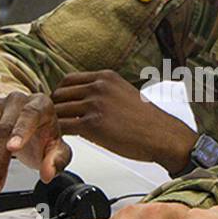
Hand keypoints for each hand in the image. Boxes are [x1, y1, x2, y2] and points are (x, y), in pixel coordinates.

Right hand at [0, 91, 71, 193]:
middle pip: (2, 128)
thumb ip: (56, 161)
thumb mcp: (57, 151)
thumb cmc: (43, 138)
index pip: (30, 114)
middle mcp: (16, 101)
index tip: (13, 149)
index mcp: (40, 104)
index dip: (20, 131)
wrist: (29, 129)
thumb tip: (48, 173)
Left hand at [51, 70, 196, 173]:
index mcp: (105, 77)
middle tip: (55, 122)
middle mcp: (98, 87)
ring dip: (55, 123)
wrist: (163, 136)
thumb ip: (105, 92)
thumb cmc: (149, 121)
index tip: (60, 105)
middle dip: (55, 109)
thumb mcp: (124, 93)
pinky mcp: (92, 125)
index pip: (68, 80)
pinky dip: (58, 135)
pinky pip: (63, 127)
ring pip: (58, 111)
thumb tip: (88, 100)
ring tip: (57, 133)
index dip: (61, 94)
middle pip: (59, 94)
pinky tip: (62, 141)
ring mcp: (94, 104)